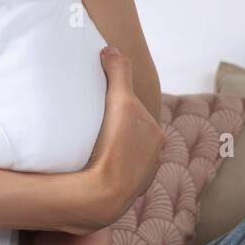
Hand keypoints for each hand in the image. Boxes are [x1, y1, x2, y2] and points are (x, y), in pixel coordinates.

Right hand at [79, 47, 165, 231]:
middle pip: (129, 129)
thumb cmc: (113, 147)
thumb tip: (112, 49)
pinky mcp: (124, 191)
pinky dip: (106, 164)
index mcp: (156, 133)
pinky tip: (92, 163)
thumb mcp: (120, 102)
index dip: (113, 99)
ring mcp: (140, 175)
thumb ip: (119, 72)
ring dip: (109, 144)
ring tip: (89, 142)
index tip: (95, 99)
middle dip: (113, 122)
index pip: (132, 108)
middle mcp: (153, 155)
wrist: (103, 195)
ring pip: (123, 150)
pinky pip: (115, 170)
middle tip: (89, 119)